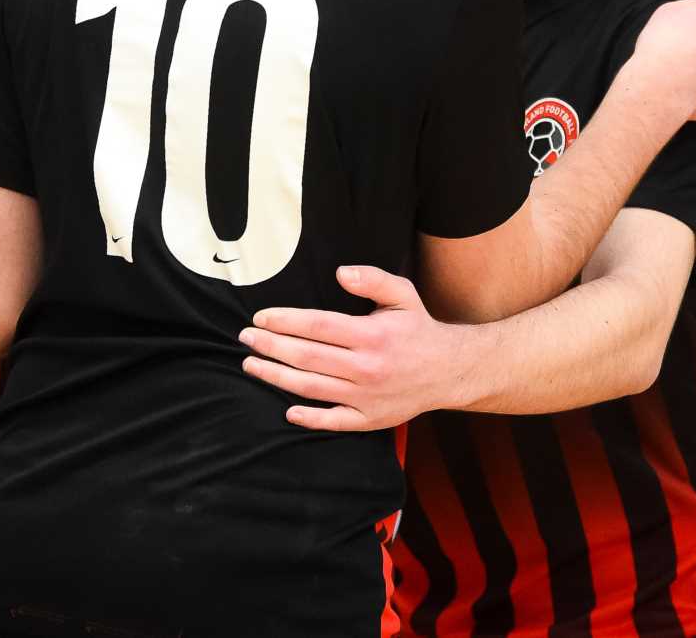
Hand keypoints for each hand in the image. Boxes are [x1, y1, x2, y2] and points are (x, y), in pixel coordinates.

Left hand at [241, 265, 477, 430]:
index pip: (317, 326)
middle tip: (246, 338)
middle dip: (271, 347)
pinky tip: (287, 409)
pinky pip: (333, 421)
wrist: (449, 372)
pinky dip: (308, 418)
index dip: (285, 321)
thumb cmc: (419, 330)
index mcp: (371, 335)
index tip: (261, 317)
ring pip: (311, 388)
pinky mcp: (369, 420)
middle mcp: (366, 368)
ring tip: (252, 366)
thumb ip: (373, 279)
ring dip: (276, 377)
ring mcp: (366, 397)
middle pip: (307, 357)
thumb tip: (340, 273)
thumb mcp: (403, 295)